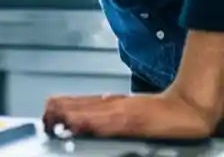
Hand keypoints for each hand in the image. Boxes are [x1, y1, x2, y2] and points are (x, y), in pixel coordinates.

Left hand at [43, 91, 218, 140]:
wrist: (182, 109)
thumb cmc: (154, 111)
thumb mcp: (122, 107)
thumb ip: (101, 110)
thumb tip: (78, 118)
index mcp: (104, 101)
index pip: (69, 100)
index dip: (53, 108)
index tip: (44, 117)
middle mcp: (106, 103)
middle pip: (69, 104)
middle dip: (53, 115)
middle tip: (44, 124)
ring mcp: (116, 112)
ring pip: (80, 112)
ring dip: (65, 119)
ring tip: (53, 125)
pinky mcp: (127, 122)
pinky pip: (101, 122)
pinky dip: (85, 124)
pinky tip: (75, 127)